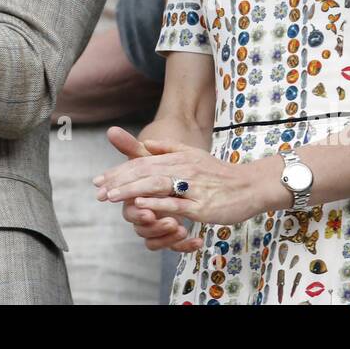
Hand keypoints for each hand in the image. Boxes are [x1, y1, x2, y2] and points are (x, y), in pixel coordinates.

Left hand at [94, 127, 265, 227]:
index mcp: (178, 157)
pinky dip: (157, 203)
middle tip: (97, 190)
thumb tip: (146, 143)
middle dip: (118, 181)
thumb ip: (169, 149)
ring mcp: (192, 186)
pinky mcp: (202, 205)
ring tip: (111, 196)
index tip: (99, 180)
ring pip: (156, 185)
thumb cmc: (221, 174)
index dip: (119, 171)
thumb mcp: (194, 155)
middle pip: (145, 172)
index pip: (142, 163)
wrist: (252, 185)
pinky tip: (140, 205)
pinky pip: (176, 203)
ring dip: (131, 190)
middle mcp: (183, 168)